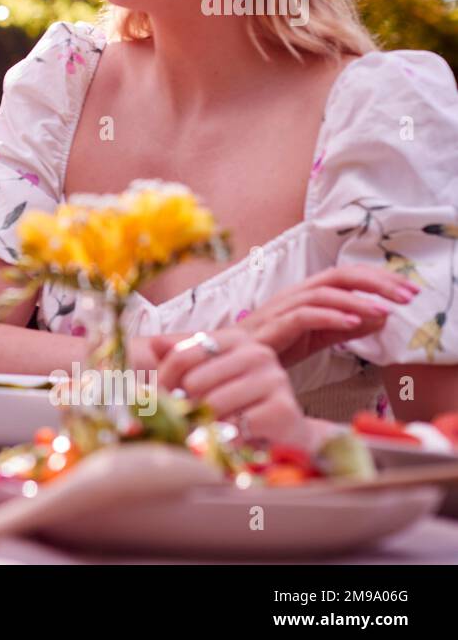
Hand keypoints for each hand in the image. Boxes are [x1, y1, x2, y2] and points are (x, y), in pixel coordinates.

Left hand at [151, 329, 313, 449]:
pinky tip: (233, 438)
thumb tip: (147, 345)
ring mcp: (274, 379)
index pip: (180, 355)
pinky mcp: (283, 409)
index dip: (162, 382)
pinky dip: (226, 438)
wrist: (283, 435)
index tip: (160, 399)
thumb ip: (173, 357)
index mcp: (235, 339)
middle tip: (184, 420)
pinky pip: (235, 426)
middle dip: (183, 406)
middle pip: (194, 381)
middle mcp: (258, 352)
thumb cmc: (235, 404)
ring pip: (213, 404)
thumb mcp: (204, 375)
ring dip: (204, 423)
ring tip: (208, 428)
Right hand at [238, 265, 418, 365]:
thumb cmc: (271, 347)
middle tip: (408, 295)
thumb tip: (382, 318)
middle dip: (377, 283)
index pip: (347, 275)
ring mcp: (282, 309)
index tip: (409, 291)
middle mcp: (294, 294)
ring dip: (357, 302)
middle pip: (338, 276)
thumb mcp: (316, 338)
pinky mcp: (272, 327)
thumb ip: (345, 328)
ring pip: (323, 294)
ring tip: (384, 313)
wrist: (230, 363)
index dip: (380, 279)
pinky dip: (330, 317)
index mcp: (306, 293)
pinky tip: (352, 325)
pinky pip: (303, 316)